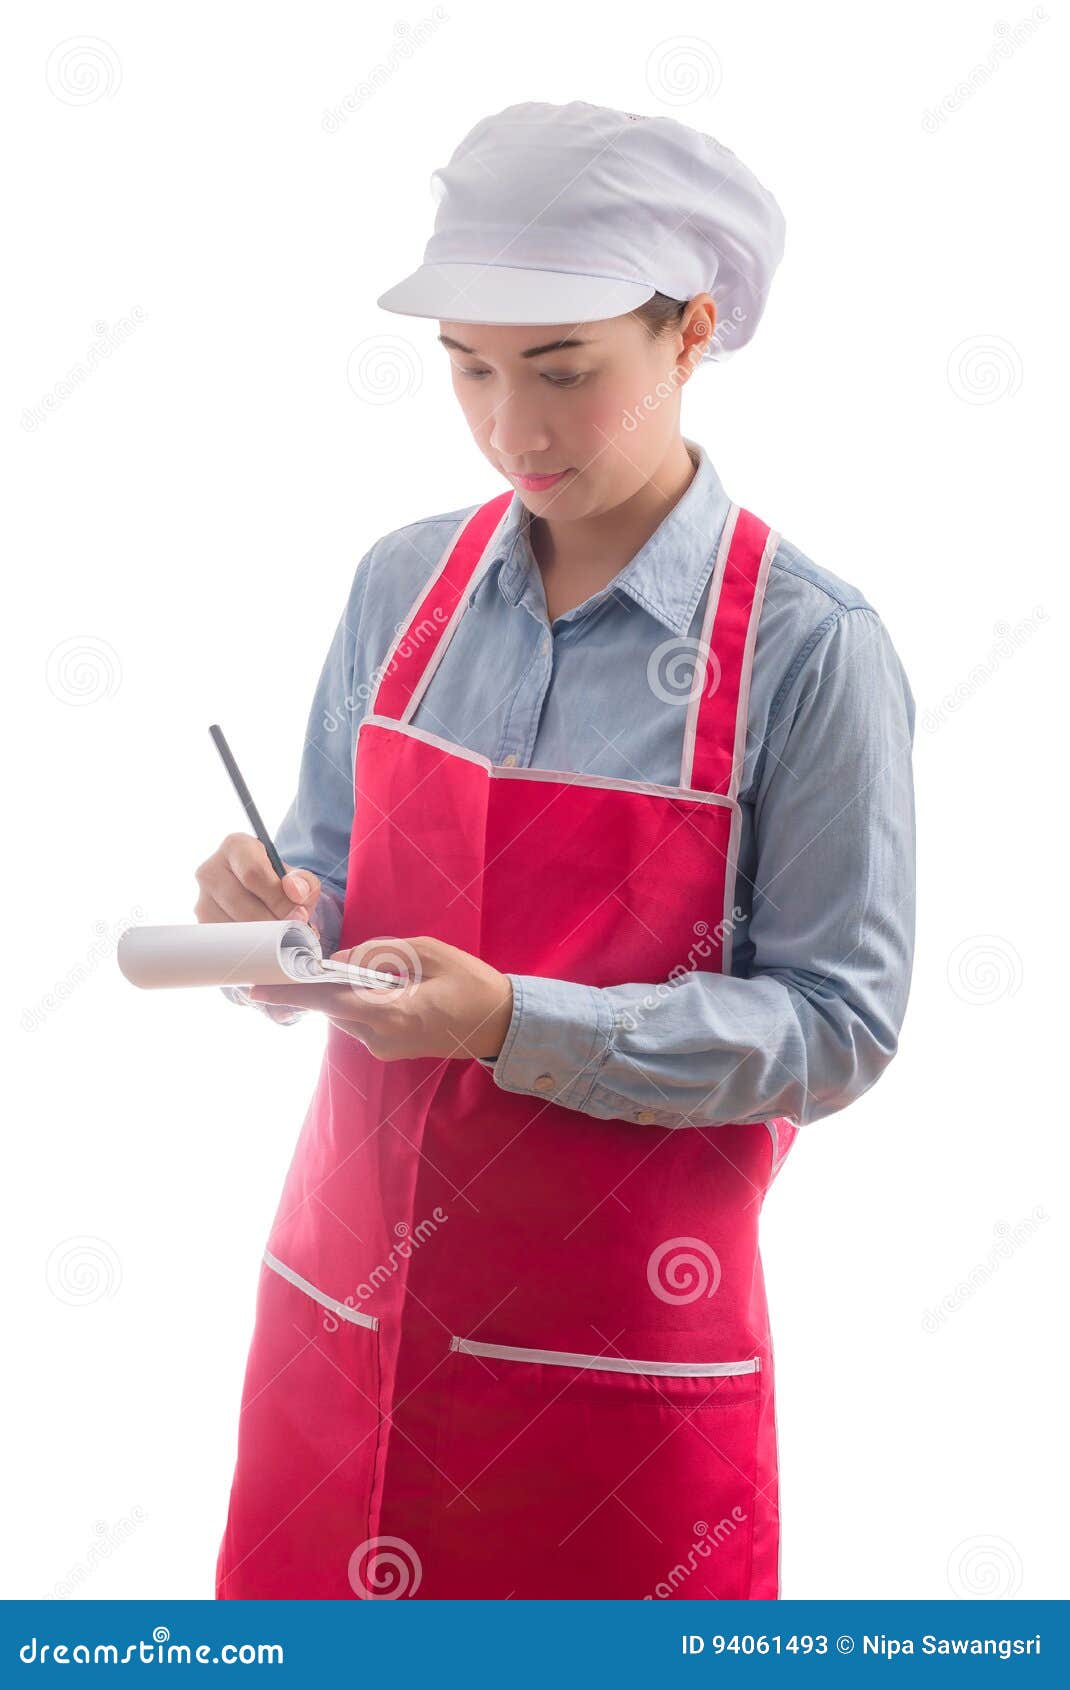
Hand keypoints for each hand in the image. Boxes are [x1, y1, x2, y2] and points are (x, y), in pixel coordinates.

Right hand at [194, 832, 324, 1024]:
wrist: (262, 897)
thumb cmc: (280, 884)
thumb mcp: (299, 879)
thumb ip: (304, 883)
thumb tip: (295, 892)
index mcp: (236, 847)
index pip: (253, 873)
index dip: (278, 898)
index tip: (299, 916)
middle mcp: (211, 869)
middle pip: (239, 901)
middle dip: (271, 922)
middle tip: (293, 935)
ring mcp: (201, 898)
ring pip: (228, 925)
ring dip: (258, 939)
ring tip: (282, 942)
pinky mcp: (201, 924)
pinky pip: (221, 942)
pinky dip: (245, 949)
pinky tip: (264, 949)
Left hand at [247, 934, 513, 1060]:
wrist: (501, 1024)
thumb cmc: (471, 984)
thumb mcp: (428, 953)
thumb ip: (381, 953)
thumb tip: (341, 957)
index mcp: (393, 1015)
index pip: (331, 1001)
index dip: (294, 993)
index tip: (257, 988)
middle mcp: (381, 1038)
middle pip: (332, 1008)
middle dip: (312, 986)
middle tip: (278, 970)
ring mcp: (384, 1047)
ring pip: (345, 1013)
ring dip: (338, 991)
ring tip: (343, 969)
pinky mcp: (389, 1048)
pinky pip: (360, 1019)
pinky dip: (356, 1000)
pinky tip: (372, 983)